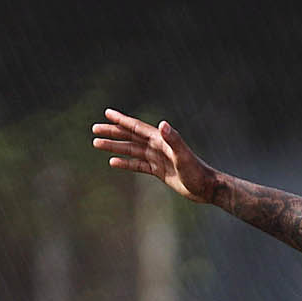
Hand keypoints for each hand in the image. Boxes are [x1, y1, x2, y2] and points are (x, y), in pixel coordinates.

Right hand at [91, 109, 218, 203]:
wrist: (207, 187)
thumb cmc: (197, 172)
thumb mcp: (183, 156)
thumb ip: (174, 140)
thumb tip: (162, 124)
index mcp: (161, 140)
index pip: (137, 127)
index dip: (121, 120)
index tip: (107, 113)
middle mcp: (157, 146)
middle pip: (130, 136)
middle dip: (113, 132)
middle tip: (94, 129)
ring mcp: (158, 158)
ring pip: (131, 150)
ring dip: (115, 146)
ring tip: (97, 144)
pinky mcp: (159, 170)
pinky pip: (138, 165)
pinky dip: (126, 163)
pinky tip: (113, 162)